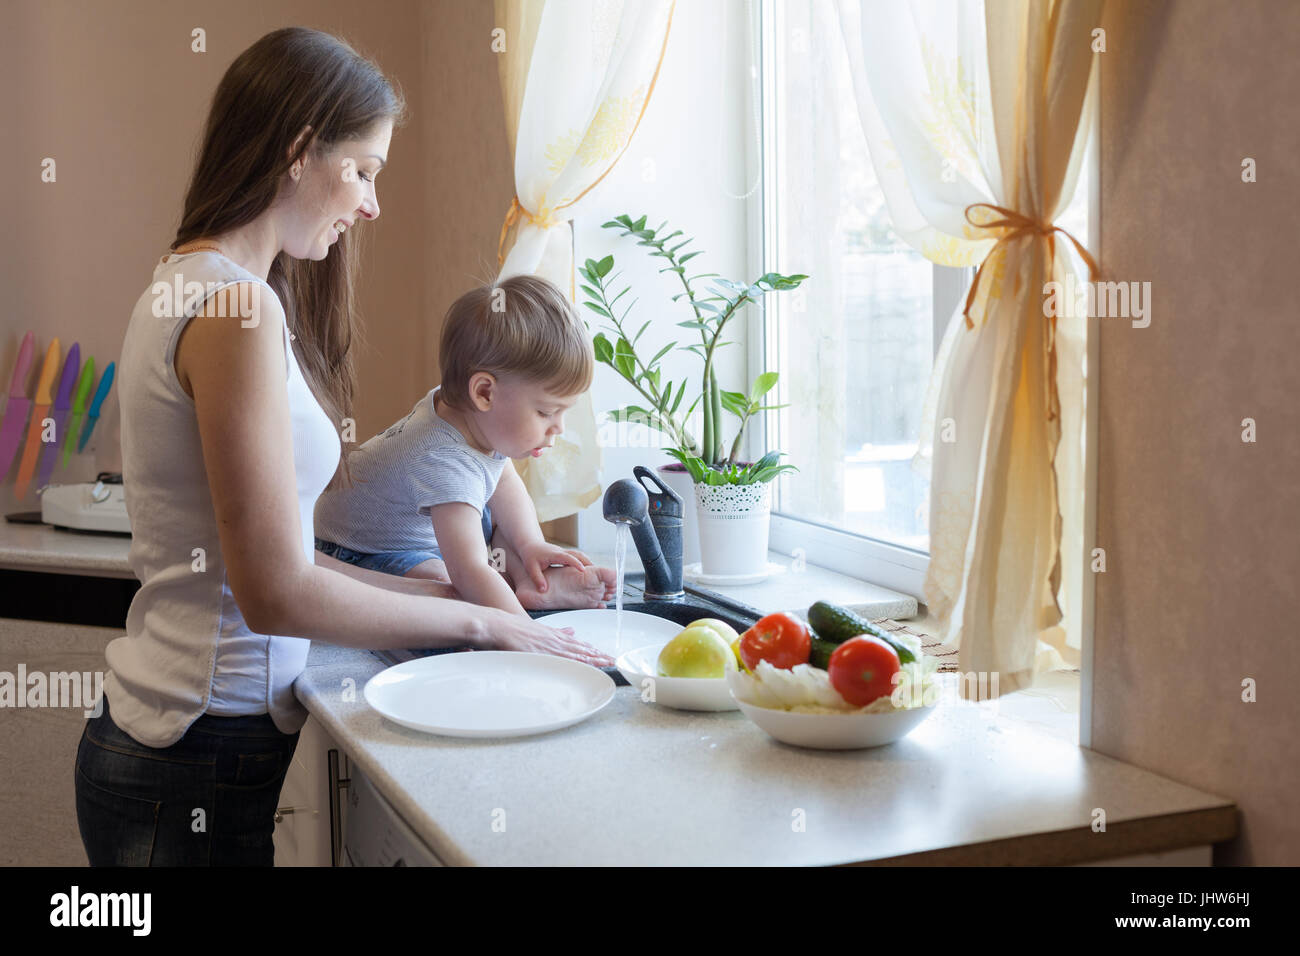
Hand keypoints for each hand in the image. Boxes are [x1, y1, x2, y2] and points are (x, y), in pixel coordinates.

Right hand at [475, 609, 614, 665]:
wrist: (497, 625)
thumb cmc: (511, 628)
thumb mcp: (536, 629)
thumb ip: (554, 632)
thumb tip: (571, 632)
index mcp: (552, 635)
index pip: (576, 644)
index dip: (590, 650)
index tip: (602, 654)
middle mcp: (554, 638)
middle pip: (580, 648)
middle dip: (597, 655)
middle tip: (612, 659)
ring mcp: (549, 644)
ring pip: (576, 653)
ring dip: (593, 658)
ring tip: (607, 662)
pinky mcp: (542, 651)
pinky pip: (563, 658)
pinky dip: (577, 661)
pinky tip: (587, 664)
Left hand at [518, 542, 591, 592]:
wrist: (529, 544)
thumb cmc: (529, 555)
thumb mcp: (531, 568)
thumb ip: (537, 579)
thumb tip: (543, 590)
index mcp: (554, 554)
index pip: (568, 558)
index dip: (576, 564)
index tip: (584, 570)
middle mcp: (561, 552)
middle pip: (578, 555)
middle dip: (588, 563)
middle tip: (597, 574)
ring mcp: (564, 552)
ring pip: (579, 555)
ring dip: (587, 563)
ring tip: (595, 575)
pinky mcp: (564, 555)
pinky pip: (577, 558)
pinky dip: (583, 563)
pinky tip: (587, 573)